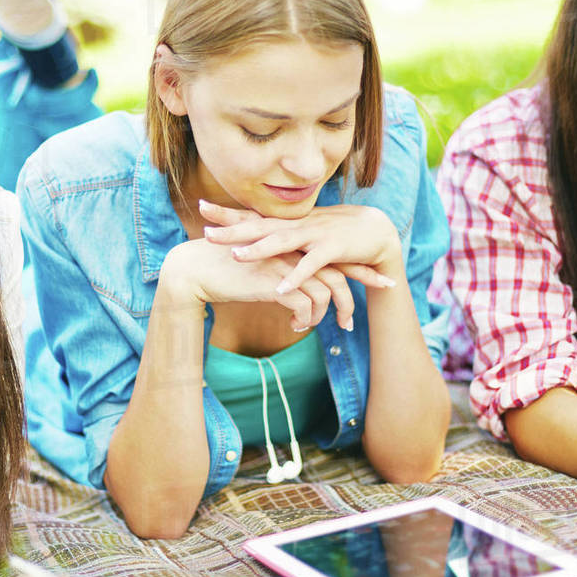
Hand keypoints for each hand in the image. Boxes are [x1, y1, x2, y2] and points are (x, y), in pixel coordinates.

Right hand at [164, 239, 367, 331]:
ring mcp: (285, 266)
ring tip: (316, 330)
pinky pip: (306, 306)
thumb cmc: (226, 270)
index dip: (359, 269)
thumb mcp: (261, 268)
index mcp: (294, 245)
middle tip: (350, 324)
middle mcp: (294, 252)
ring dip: (325, 317)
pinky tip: (295, 327)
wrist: (197, 268)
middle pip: (339, 273)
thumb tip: (296, 291)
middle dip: (352, 301)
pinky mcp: (275, 282)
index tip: (380, 281)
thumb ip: (282, 272)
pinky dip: (305, 321)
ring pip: (325, 293)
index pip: (334, 256)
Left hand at [199, 199, 400, 293]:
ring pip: (282, 241)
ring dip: (259, 249)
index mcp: (290, 223)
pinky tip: (280, 289)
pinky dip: (296, 277)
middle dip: (233, 229)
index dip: (228, 213)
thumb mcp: (307, 235)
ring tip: (235, 257)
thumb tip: (258, 243)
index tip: (201, 208)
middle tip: (206, 232)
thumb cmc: (338, 235)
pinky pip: (311, 265)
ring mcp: (315, 235)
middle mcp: (298, 225)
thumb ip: (284, 238)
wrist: (377, 232)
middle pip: (260, 225)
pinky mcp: (333, 249)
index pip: (253, 215)